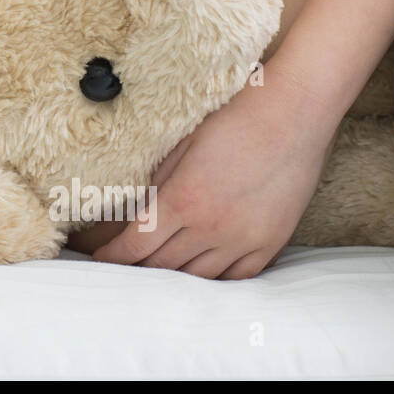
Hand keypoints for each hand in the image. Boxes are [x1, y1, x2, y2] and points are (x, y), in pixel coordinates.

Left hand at [90, 65, 340, 278]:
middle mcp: (212, 228)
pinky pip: (238, 276)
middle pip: (163, 266)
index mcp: (183, 201)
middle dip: (137, 268)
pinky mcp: (271, 241)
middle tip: (122, 266)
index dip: (112, 257)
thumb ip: (155, 183)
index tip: (99, 259)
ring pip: (199, 277)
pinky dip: (215, 279)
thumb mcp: (181, 146)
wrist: (293, 113)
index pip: (135, 246)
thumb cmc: (233, 120)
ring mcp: (244, 239)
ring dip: (173, 277)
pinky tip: (202, 273)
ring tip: (157, 272)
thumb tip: (130, 210)